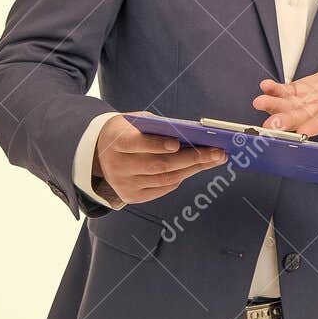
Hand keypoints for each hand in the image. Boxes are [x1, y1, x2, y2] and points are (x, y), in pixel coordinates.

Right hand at [91, 111, 227, 204]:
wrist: (100, 152)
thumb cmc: (127, 131)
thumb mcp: (136, 122)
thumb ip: (158, 127)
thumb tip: (193, 134)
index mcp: (116, 142)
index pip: (135, 144)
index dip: (155, 145)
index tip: (177, 144)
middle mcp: (117, 166)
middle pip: (158, 165)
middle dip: (192, 158)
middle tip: (218, 152)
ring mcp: (124, 184)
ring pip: (164, 178)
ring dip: (193, 169)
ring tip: (215, 159)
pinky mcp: (131, 196)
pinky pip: (162, 188)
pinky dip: (180, 178)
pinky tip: (196, 168)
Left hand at [252, 55, 317, 137]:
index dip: (316, 124)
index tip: (303, 132)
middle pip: (302, 118)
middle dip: (285, 122)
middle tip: (269, 126)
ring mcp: (310, 100)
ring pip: (289, 107)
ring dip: (273, 106)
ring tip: (259, 102)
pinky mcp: (302, 91)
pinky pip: (285, 93)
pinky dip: (274, 91)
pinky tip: (265, 87)